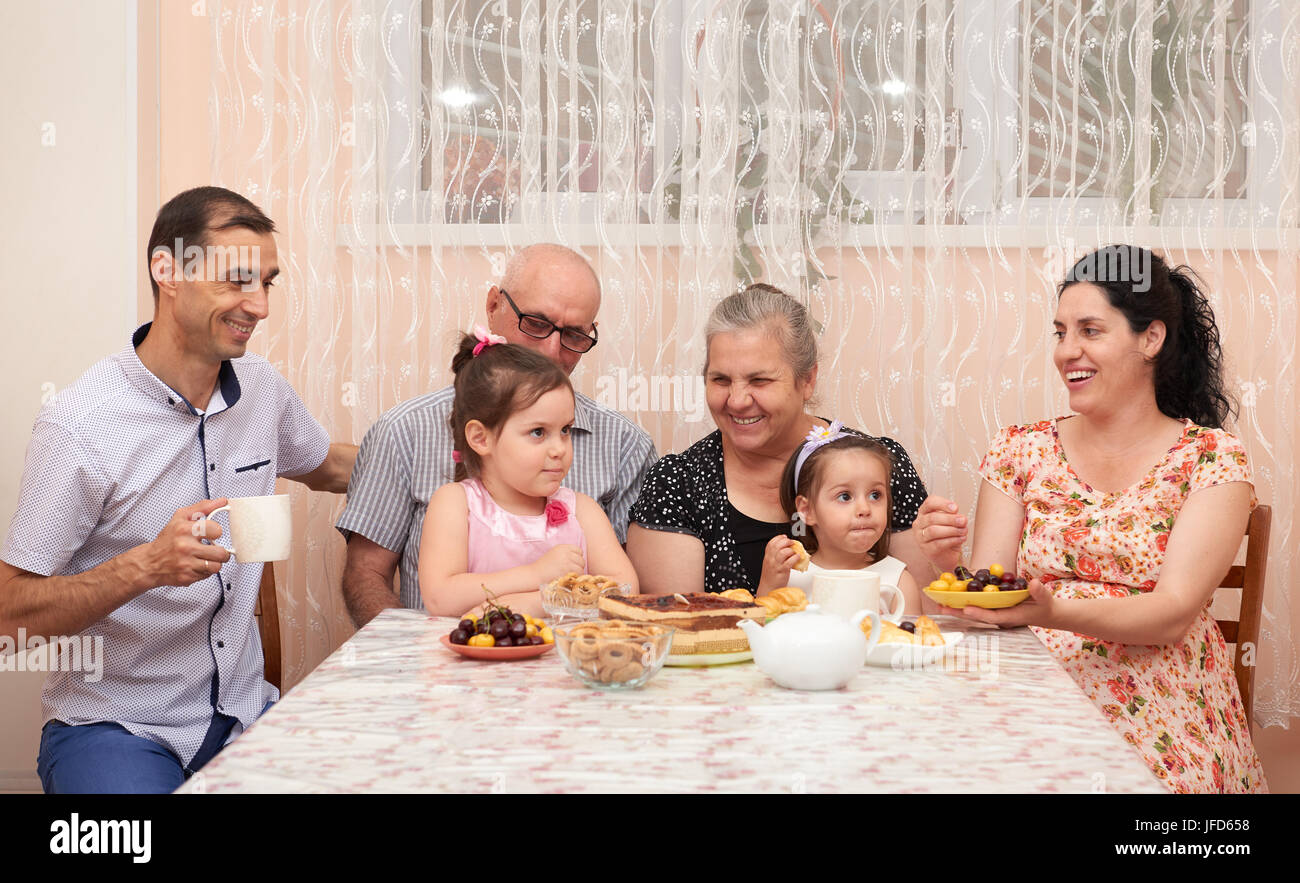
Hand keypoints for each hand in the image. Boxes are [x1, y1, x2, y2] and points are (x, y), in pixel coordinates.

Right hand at [141, 499, 231, 586]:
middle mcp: (185, 547)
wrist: (149, 562)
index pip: (216, 530)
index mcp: (185, 529)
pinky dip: (205, 571)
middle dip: (221, 552)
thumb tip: (222, 501)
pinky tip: (196, 565)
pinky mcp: (186, 577)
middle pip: (220, 553)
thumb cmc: (167, 539)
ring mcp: (186, 563)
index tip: (212, 533)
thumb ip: (203, 507)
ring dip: (214, 563)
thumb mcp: (181, 517)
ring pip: (216, 566)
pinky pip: (207, 576)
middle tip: (213, 549)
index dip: (217, 532)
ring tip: (206, 558)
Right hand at [530, 544, 585, 584]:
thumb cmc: (543, 567)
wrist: (534, 574)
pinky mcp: (566, 570)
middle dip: (579, 566)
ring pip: (581, 567)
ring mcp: (566, 561)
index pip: (578, 550)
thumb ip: (565, 554)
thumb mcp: (554, 554)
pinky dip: (576, 577)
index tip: (574, 563)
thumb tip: (579, 558)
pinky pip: (578, 573)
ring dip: (578, 572)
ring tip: (571, 576)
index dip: (578, 557)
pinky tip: (570, 579)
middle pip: (581, 559)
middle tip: (573, 572)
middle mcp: (565, 552)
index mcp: (561, 547)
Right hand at [757, 535, 799, 594]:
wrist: (768, 588)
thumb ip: (776, 556)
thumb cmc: (771, 577)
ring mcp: (776, 565)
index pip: (771, 543)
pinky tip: (797, 557)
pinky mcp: (782, 571)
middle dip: (786, 541)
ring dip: (791, 550)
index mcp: (767, 557)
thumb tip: (787, 549)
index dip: (778, 538)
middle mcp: (770, 560)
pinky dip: (795, 558)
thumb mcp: (770, 564)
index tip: (784, 537)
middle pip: (777, 546)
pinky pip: (789, 562)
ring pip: (783, 552)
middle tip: (792, 542)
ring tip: (795, 551)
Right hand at [914, 495, 966, 571]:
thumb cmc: (947, 535)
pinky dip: (952, 540)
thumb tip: (962, 518)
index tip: (956, 508)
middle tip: (963, 521)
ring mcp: (921, 537)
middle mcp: (919, 524)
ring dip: (952, 530)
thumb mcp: (951, 522)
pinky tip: (961, 539)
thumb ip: (955, 517)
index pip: (929, 503)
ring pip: (933, 531)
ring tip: (963, 531)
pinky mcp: (926, 550)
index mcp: (924, 512)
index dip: (942, 504)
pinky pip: (938, 544)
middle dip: (950, 519)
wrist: (946, 555)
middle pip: (932, 518)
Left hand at [938, 577, 1054, 628]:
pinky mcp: (993, 607)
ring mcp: (995, 612)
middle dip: (959, 612)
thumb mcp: (1045, 599)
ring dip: (957, 607)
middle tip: (941, 607)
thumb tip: (1033, 583)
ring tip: (939, 602)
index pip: (993, 616)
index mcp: (1010, 617)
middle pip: (976, 614)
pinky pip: (977, 604)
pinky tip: (952, 595)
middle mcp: (999, 616)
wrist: (1044, 612)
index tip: (966, 609)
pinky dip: (965, 600)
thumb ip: (1039, 592)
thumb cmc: (1044, 606)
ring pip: (973, 610)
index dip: (979, 613)